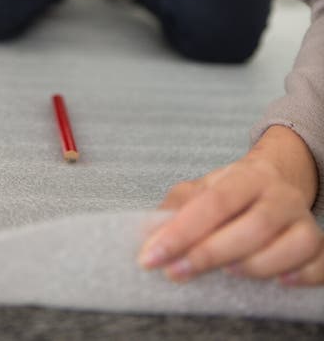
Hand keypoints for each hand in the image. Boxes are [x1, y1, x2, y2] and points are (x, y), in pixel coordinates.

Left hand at [137, 135, 323, 285]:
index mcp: (246, 176)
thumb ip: (177, 206)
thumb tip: (150, 232)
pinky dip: (303, 275)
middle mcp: (278, 195)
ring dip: (257, 264)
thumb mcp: (203, 188)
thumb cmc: (233, 191)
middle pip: (253, 225)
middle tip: (177, 272)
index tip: (152, 256)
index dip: (181, 232)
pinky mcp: (319, 244)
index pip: (213, 203)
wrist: (277, 178)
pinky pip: (321, 262)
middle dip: (211, 253)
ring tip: (229, 273)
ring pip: (292, 244)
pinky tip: (279, 282)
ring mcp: (302, 219)